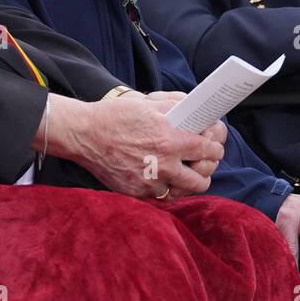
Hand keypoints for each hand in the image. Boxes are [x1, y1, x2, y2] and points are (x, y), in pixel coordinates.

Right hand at [45, 93, 224, 200]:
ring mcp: (149, 182)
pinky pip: (160, 197)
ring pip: (182, 192)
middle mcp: (163, 164)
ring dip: (187, 184)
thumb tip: (197, 110)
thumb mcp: (149, 103)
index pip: (208, 150)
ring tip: (185, 175)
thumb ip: (177, 107)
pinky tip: (164, 180)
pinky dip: (165, 190)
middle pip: (201, 179)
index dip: (216, 149)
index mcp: (170, 139)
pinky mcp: (136, 192)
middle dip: (206, 171)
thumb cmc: (116, 115)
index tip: (214, 147)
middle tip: (203, 164)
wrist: (84, 133)